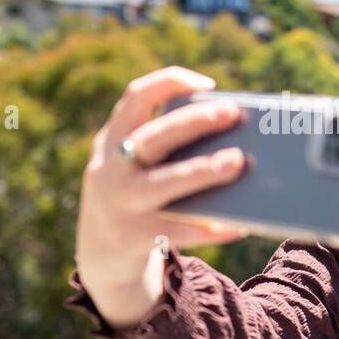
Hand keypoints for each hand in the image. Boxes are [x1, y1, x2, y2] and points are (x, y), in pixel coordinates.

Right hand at [75, 66, 248, 322]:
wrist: (99, 255)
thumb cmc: (134, 195)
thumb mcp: (131, 165)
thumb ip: (163, 147)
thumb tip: (229, 135)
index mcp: (111, 140)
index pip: (135, 97)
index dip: (169, 83)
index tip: (206, 85)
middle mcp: (111, 169)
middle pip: (153, 138)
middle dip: (193, 122)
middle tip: (231, 114)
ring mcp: (121, 205)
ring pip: (165, 183)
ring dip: (202, 171)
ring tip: (238, 162)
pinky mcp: (134, 238)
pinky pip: (179, 230)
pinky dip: (211, 228)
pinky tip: (239, 224)